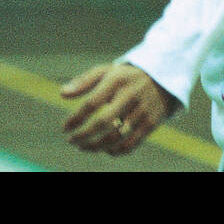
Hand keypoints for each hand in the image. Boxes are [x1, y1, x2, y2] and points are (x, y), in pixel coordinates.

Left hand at [61, 63, 177, 155]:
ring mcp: (142, 110)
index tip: (65, 128)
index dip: (76, 118)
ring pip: (116, 137)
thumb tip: (62, 94)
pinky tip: (105, 150)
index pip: (92, 103)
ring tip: (83, 146)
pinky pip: (131, 144)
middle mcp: (131, 94)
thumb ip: (83, 82)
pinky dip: (115, 151)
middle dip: (84, 135)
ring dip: (96, 146)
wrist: (162, 77)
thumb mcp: (105, 72)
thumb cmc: (124, 77)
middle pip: (103, 122)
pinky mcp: (152, 123)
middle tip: (71, 141)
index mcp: (116, 80)